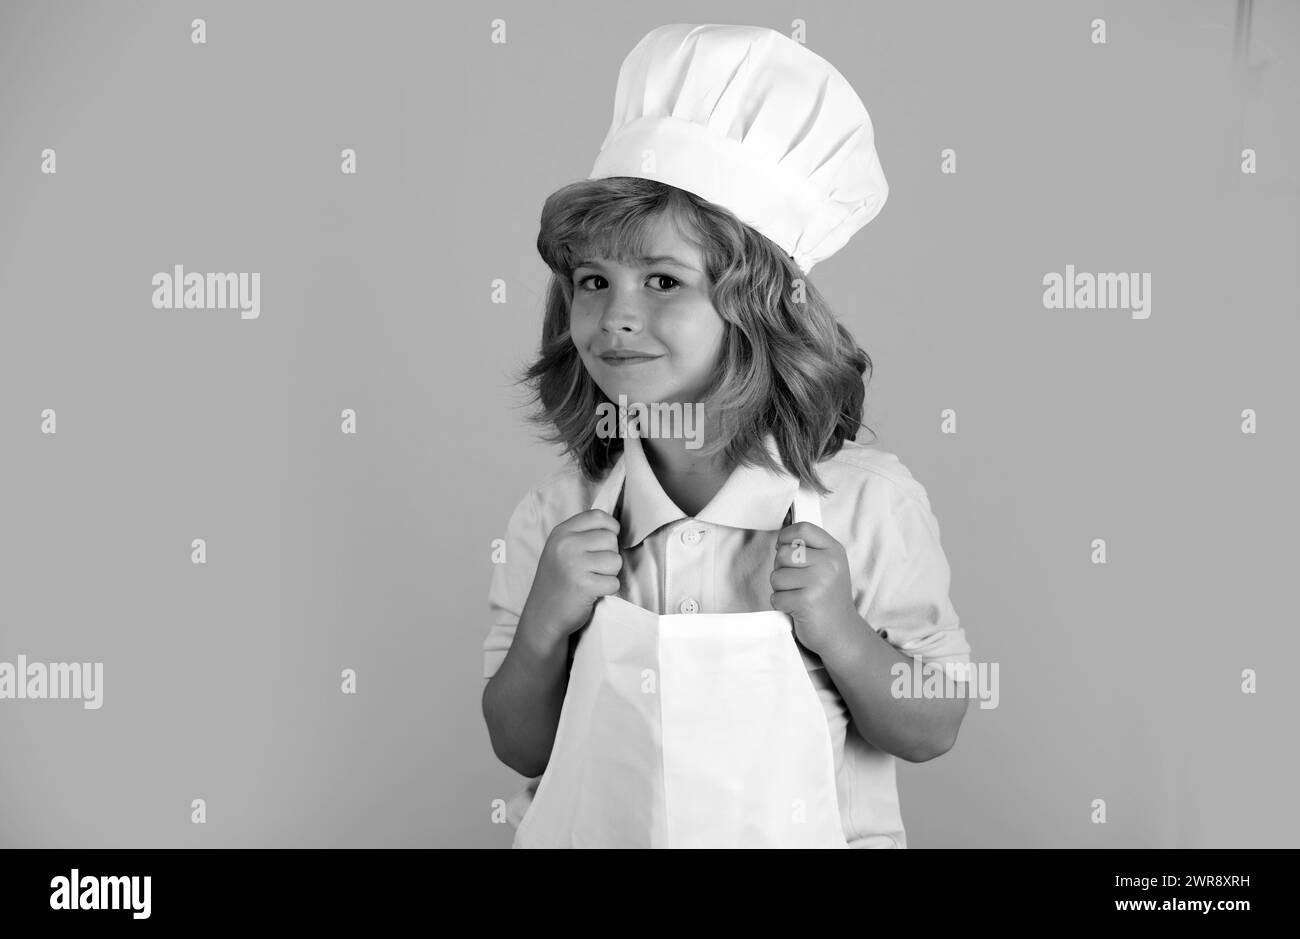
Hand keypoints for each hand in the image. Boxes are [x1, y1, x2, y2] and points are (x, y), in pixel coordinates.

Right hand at [521, 509, 621, 646]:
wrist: (543, 615)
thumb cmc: (557, 582)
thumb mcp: (560, 549)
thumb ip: (582, 535)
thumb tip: (614, 527)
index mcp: (561, 532)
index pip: (598, 516)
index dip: (611, 528)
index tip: (606, 542)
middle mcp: (566, 545)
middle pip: (611, 539)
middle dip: (609, 555)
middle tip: (594, 568)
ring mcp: (574, 565)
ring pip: (616, 560)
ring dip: (610, 573)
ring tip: (592, 579)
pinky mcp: (584, 585)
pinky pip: (614, 582)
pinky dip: (607, 590)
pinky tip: (592, 592)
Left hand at [770, 522, 859, 657]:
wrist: (841, 632)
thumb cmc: (828, 598)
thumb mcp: (829, 566)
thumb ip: (810, 550)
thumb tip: (781, 539)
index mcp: (834, 551)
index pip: (803, 529)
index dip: (786, 536)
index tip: (783, 547)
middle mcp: (829, 563)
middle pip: (783, 553)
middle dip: (781, 569)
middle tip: (796, 582)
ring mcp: (818, 582)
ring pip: (776, 576)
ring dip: (781, 589)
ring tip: (798, 595)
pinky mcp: (806, 601)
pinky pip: (776, 597)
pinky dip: (782, 605)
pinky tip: (797, 608)